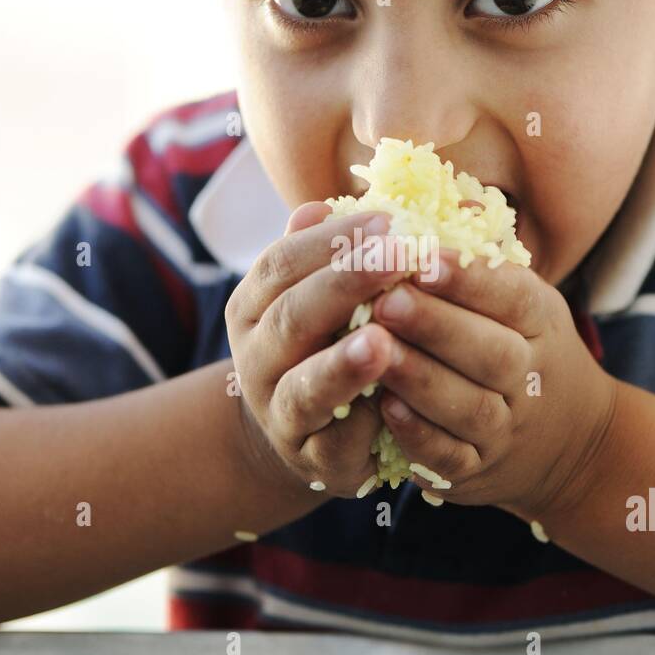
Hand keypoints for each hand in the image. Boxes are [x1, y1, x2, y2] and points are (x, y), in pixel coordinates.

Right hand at [224, 202, 407, 499]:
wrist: (311, 434)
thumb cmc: (330, 342)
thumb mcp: (329, 293)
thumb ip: (346, 248)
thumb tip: (378, 197)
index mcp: (255, 303)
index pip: (283, 262)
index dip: (332, 239)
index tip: (389, 218)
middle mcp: (256, 355)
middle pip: (291, 315)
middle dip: (344, 283)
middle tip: (398, 255)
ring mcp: (278, 410)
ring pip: (303, 386)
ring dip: (342, 364)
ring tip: (382, 341)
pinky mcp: (311, 457)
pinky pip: (334, 440)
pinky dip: (361, 423)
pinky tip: (393, 403)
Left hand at [369, 249, 618, 522]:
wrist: (564, 442)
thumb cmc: (518, 347)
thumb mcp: (517, 298)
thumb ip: (481, 256)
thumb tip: (453, 197)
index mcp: (539, 321)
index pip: (512, 295)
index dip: (470, 278)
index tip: (425, 254)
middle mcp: (529, 376)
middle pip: (490, 352)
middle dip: (437, 325)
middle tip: (386, 300)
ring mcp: (506, 428)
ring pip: (469, 406)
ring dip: (420, 379)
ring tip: (374, 351)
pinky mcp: (477, 470)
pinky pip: (450, 456)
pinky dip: (419, 435)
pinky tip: (383, 409)